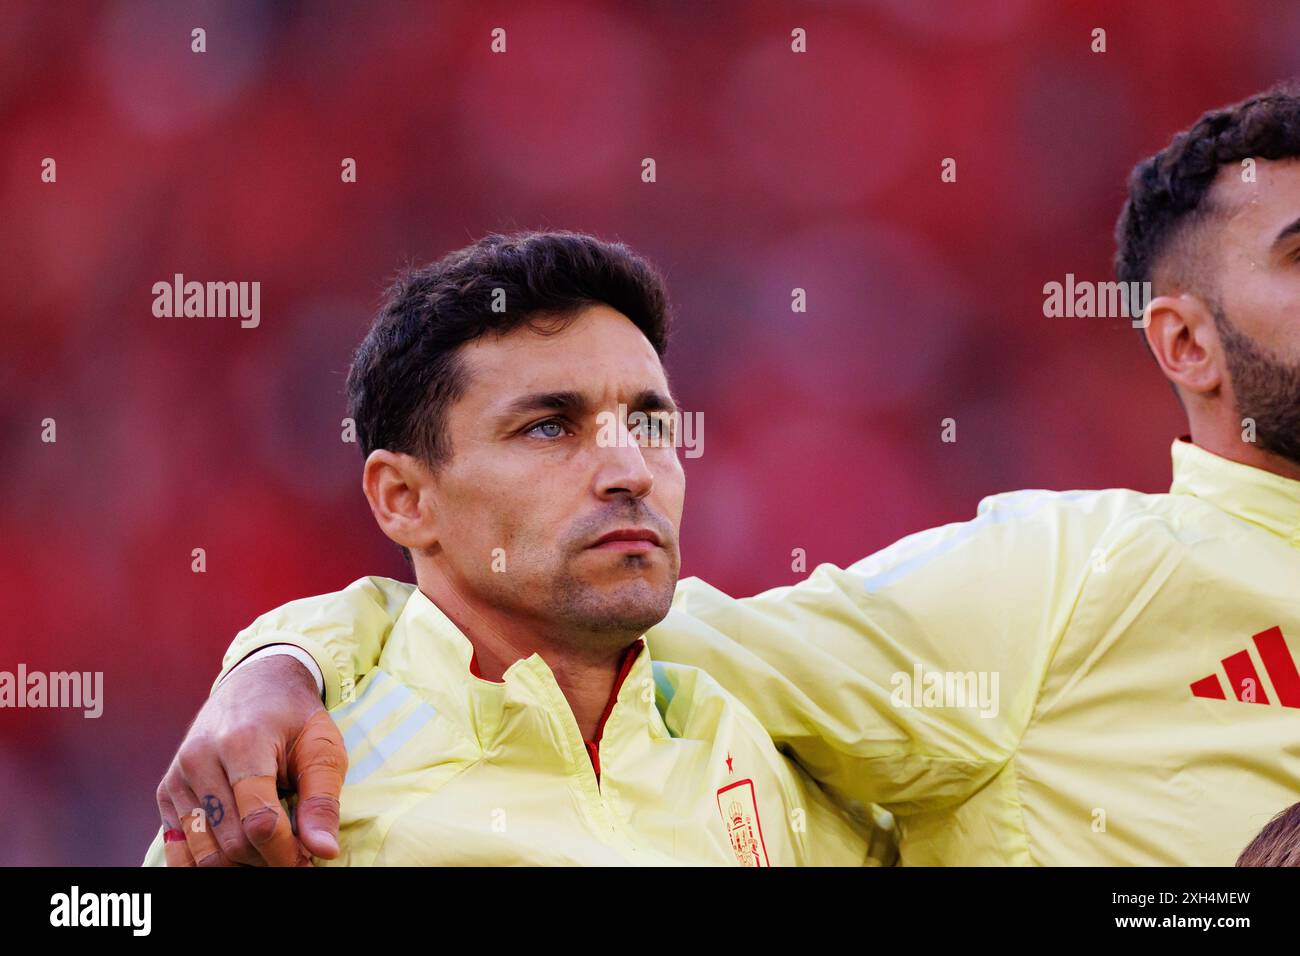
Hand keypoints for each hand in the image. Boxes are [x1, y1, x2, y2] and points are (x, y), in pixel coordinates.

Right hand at [155, 654, 346, 865]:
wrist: (255, 684)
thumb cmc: (294, 718)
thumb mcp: (323, 749)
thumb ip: (323, 801)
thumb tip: (324, 851)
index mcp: (242, 743)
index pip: (259, 820)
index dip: (286, 852)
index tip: (308, 859)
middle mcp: (200, 760)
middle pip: (232, 842)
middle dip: (268, 860)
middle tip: (296, 854)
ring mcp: (177, 777)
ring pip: (205, 853)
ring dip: (242, 864)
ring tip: (271, 849)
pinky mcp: (166, 791)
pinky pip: (180, 850)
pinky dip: (211, 861)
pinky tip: (240, 855)